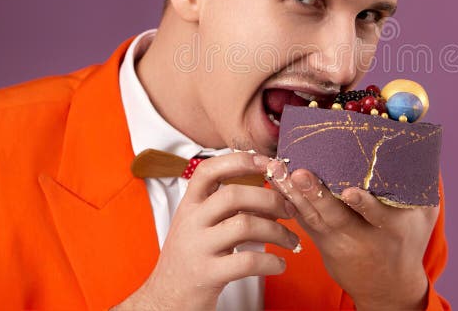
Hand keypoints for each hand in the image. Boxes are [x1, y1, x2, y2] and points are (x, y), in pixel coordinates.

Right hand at [114, 152, 299, 310]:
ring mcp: (198, 248)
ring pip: (245, 225)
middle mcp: (191, 222)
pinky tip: (280, 265)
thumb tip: (271, 192)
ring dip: (278, 232)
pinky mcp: (207, 275)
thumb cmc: (191, 258)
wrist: (166, 299)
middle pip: (234, 195)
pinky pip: (247, 261)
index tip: (268, 162)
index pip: (208, 170)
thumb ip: (226, 207)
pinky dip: (271, 262)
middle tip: (290, 210)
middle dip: (270, 199)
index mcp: (190, 205)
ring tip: (292, 241)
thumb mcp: (199, 225)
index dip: (239, 161)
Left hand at [267, 160, 438, 310]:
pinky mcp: (322, 244)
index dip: (364, 205)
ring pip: (314, 218)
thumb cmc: (408, 243)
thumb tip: (422, 145)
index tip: (351, 191)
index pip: (377, 217)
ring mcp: (339, 242)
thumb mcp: (424, 216)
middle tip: (300, 173)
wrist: (389, 287)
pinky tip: (275, 183)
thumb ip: (423, 185)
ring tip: (278, 171)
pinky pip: (303, 222)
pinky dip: (289, 202)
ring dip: (294, 194)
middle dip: (317, 195)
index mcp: (391, 230)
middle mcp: (362, 237)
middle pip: (336, 216)